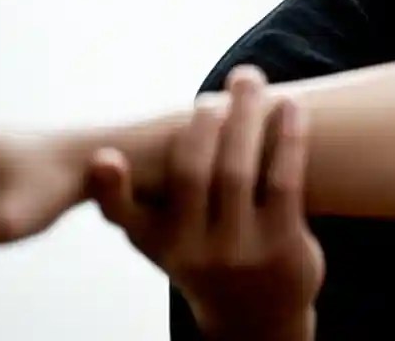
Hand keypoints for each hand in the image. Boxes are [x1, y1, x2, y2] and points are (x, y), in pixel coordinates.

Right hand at [88, 66, 322, 340]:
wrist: (257, 315)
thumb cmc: (205, 255)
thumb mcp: (164, 239)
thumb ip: (139, 200)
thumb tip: (105, 144)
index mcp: (159, 241)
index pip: (127, 215)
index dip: (111, 188)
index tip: (102, 156)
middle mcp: (194, 250)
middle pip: (192, 175)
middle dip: (201, 125)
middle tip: (210, 91)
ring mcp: (239, 248)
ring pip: (237, 171)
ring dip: (244, 117)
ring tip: (247, 78)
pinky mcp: (282, 243)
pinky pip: (283, 180)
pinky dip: (287, 138)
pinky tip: (291, 107)